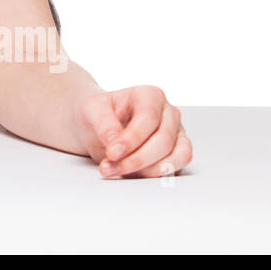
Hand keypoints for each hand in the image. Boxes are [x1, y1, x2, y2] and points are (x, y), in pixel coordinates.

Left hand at [74, 85, 192, 177]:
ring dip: (146, 170)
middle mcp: (168, 112)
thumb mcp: (91, 109)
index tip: (112, 152)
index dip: (131, 138)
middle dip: (135, 159)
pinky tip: (134, 174)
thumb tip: (114, 139)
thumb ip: (103, 122)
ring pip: (175, 156)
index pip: (149, 118)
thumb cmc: (99, 114)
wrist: (100, 127)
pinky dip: (157, 174)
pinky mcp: (178, 152)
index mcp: (150, 95)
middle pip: (163, 140)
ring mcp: (176, 133)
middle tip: (110, 166)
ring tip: (117, 170)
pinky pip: (178, 166)